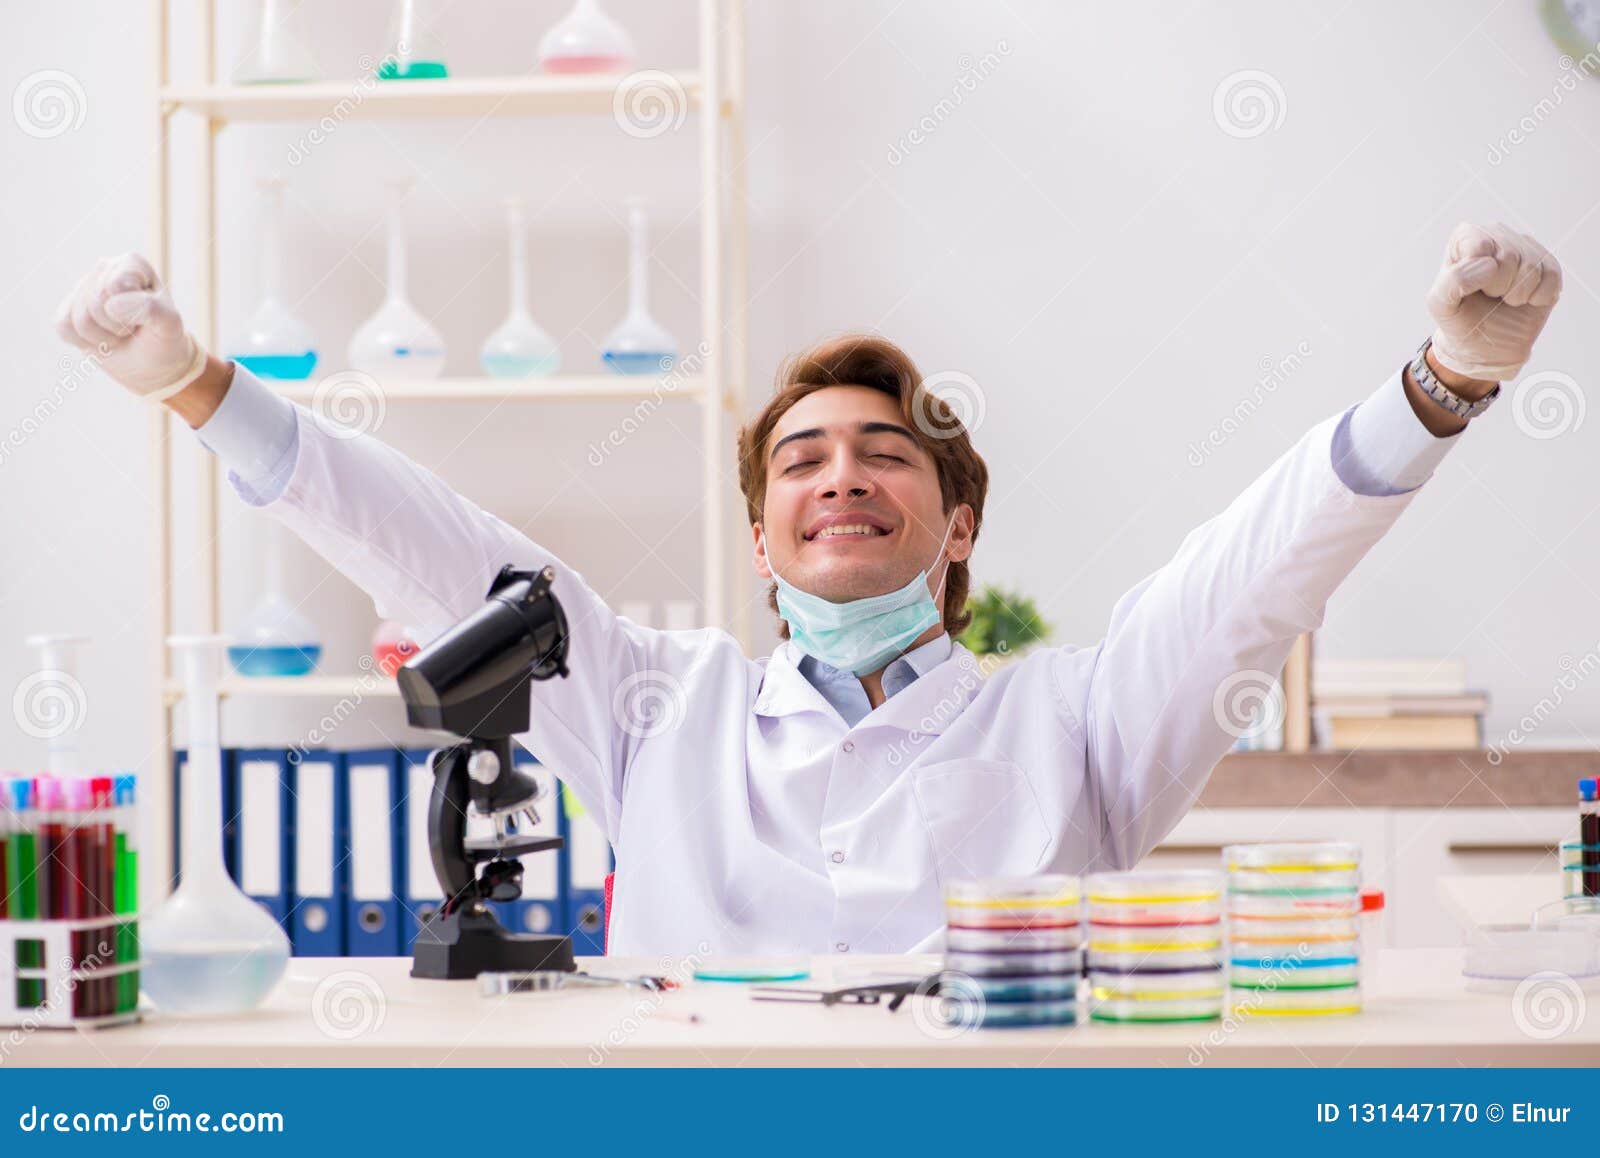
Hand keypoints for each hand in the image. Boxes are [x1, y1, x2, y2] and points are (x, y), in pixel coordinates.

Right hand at [54, 253, 205, 400]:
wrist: (150, 364)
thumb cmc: (162, 340)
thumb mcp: (170, 326)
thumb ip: (152, 309)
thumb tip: (112, 305)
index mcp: (133, 264)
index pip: (115, 286)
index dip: (130, 311)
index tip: (146, 316)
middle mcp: (104, 269)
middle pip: (95, 303)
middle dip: (116, 326)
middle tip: (132, 328)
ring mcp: (83, 288)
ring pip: (79, 319)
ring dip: (102, 337)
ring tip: (119, 333)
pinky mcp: (67, 308)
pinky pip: (63, 327)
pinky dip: (84, 342)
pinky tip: (100, 338)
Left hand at [1425, 222, 1561, 382]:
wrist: (1485, 345)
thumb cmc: (1460, 319)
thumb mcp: (1440, 304)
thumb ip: (1453, 281)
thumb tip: (1491, 264)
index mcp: (1466, 238)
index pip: (1481, 245)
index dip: (1479, 277)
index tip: (1470, 291)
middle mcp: (1497, 234)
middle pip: (1510, 255)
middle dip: (1499, 287)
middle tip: (1490, 297)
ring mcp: (1525, 248)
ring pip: (1533, 266)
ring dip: (1518, 294)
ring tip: (1505, 299)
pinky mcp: (1548, 264)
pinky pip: (1552, 276)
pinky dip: (1538, 298)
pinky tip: (1525, 300)